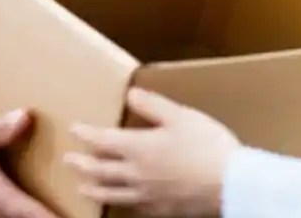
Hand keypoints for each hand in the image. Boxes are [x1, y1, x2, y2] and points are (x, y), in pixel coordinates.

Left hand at [65, 88, 239, 216]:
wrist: (231, 184)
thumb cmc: (207, 146)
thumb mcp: (181, 116)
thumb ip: (153, 105)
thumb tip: (129, 94)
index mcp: (139, 147)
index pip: (103, 140)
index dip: (86, 134)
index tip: (74, 129)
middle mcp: (136, 174)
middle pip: (100, 170)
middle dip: (82, 164)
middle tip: (69, 159)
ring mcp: (147, 196)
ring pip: (111, 193)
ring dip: (93, 188)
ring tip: (82, 186)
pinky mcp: (161, 210)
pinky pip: (132, 207)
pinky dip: (118, 203)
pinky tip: (119, 202)